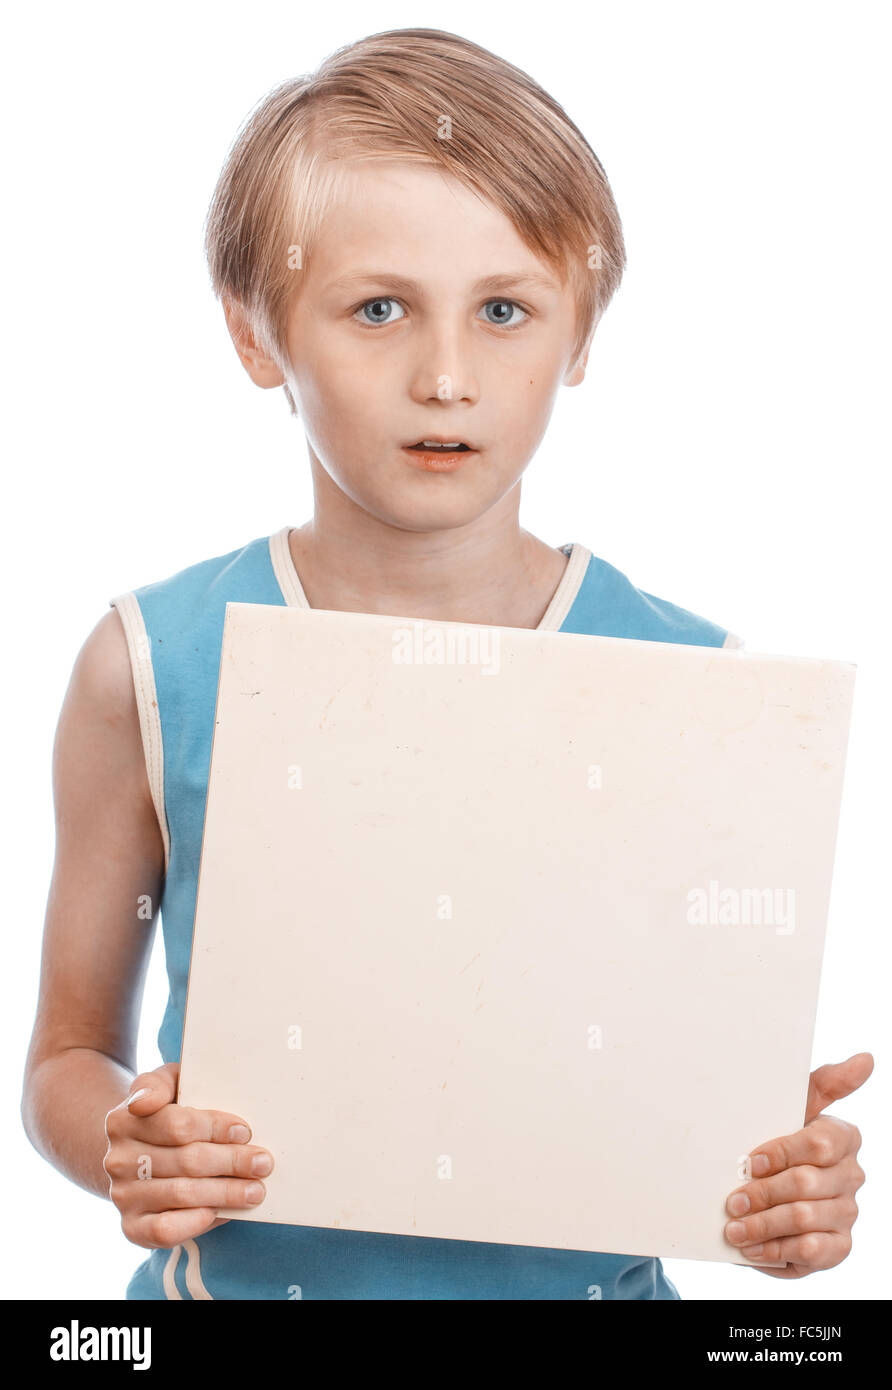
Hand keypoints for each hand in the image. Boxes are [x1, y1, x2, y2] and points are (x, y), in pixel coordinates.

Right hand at [103, 1062, 273, 1248]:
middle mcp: (118, 1160)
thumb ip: (158, 1084)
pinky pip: (165, 1230)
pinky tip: (220, 1211)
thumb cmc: (166, 1113)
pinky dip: (196, 1221)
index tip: (245, 1131)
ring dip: (226, 1192)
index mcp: (123, 1120)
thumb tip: (144, 1102)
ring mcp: (123, 1196)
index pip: (178, 1125)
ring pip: (182, 1194)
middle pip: (187, 1161)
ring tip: (255, 1189)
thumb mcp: (166, 1085)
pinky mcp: (132, 1227)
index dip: (216, 1128)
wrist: (139, 1155)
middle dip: (232, 1161)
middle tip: (263, 1163)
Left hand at [723, 1052, 871, 1276]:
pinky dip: (775, 1250)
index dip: (781, 1153)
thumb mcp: (792, 1108)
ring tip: (734, 1227)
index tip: (749, 1161)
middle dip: (763, 1193)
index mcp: (844, 1137)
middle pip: (807, 1184)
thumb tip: (867, 1059)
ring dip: (763, 1225)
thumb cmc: (777, 1141)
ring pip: (805, 1219)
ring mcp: (847, 1213)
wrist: (767, 1192)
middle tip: (733, 1201)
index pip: (820, 1143)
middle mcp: (851, 1176)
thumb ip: (826, 1083)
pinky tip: (751, 1248)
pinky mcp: (837, 1247)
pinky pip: (809, 1252)